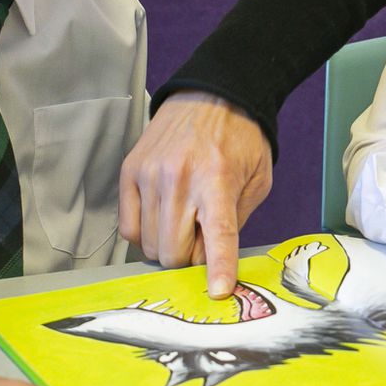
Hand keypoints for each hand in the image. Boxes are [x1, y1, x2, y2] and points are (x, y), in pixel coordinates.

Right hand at [118, 91, 271, 296]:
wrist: (211, 94)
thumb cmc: (240, 138)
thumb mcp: (257, 180)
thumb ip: (236, 222)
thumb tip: (212, 265)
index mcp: (217, 179)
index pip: (218, 234)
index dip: (218, 267)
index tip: (217, 291)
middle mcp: (179, 178)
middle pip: (174, 253)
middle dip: (190, 258)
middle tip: (202, 236)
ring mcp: (150, 175)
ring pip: (149, 246)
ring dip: (168, 246)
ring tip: (184, 219)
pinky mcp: (130, 172)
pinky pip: (128, 229)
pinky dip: (144, 234)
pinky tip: (162, 217)